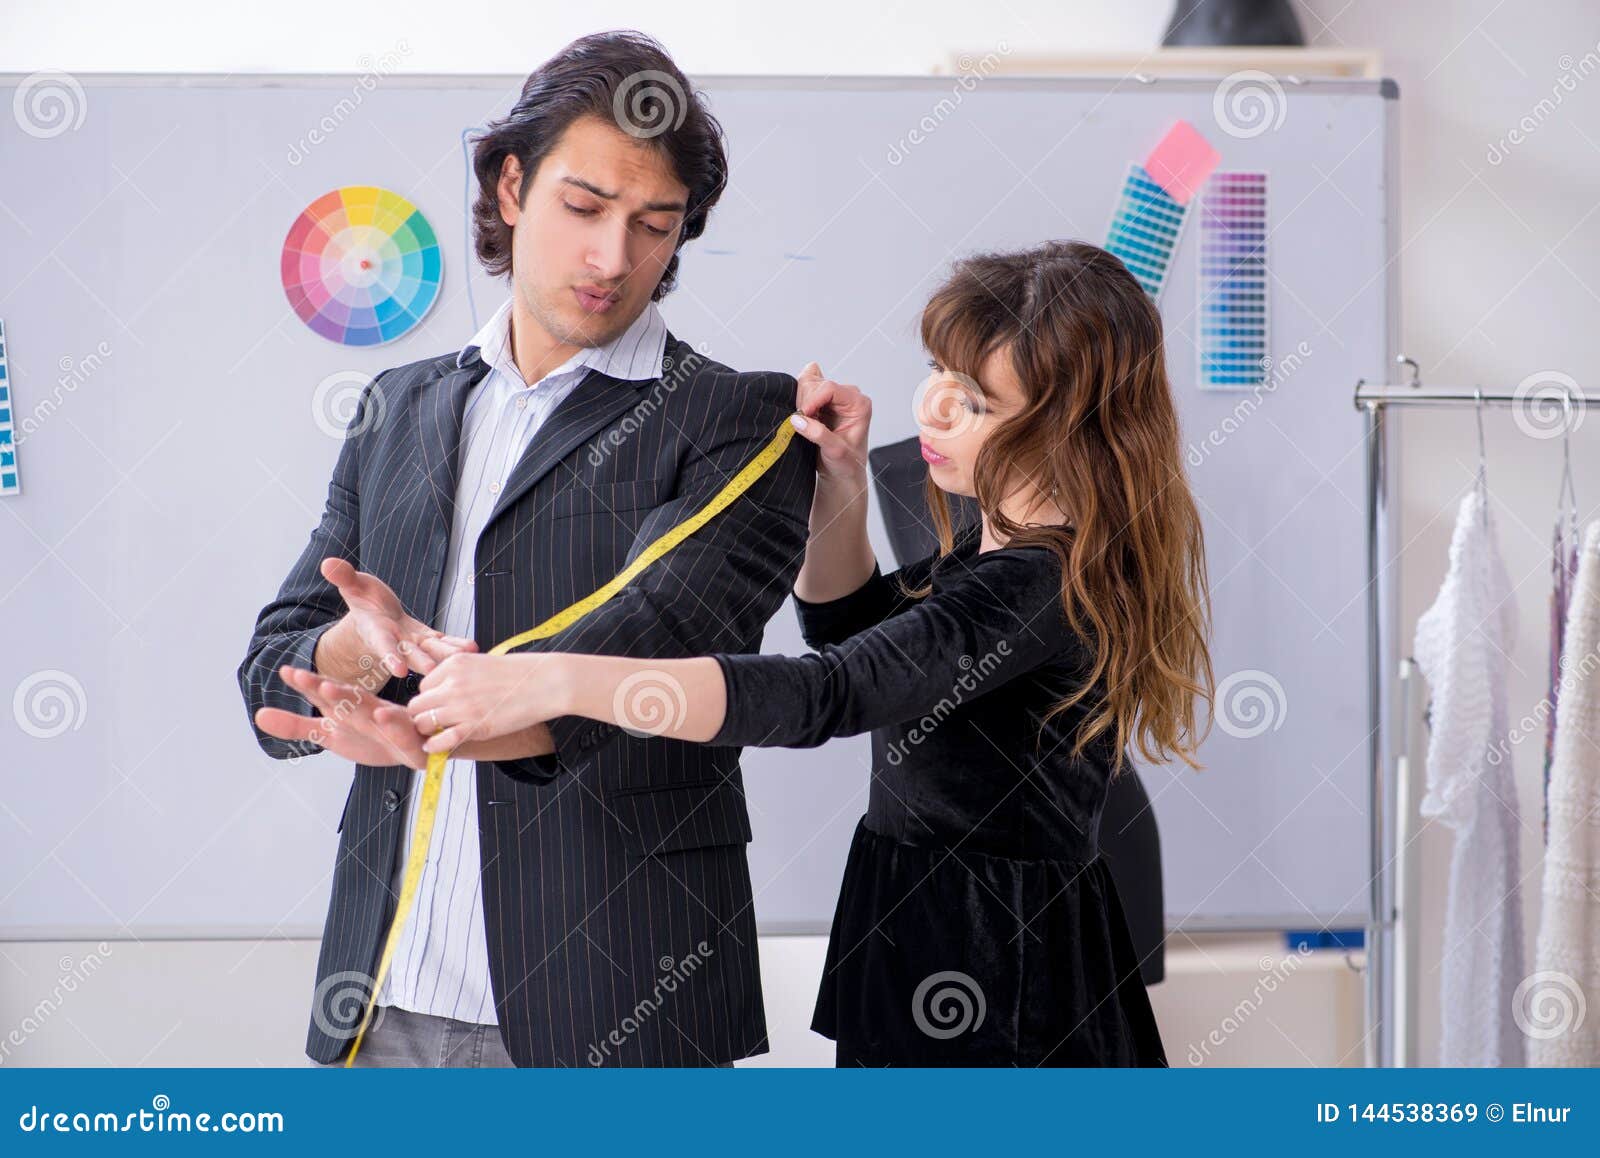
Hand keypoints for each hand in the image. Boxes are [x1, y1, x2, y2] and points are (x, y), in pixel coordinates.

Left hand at [256, 665, 428, 768]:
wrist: (417, 747)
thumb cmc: (371, 737)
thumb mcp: (328, 734)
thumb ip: (295, 726)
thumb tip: (258, 714)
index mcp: (346, 706)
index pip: (324, 693)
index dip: (306, 684)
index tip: (287, 672)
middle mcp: (366, 708)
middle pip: (345, 695)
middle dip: (327, 688)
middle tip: (308, 680)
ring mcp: (387, 720)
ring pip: (370, 707)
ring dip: (353, 699)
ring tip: (333, 690)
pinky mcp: (408, 737)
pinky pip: (400, 728)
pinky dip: (392, 721)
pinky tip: (382, 714)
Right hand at [318, 557, 476, 680]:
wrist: (376, 616)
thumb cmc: (364, 602)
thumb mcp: (353, 586)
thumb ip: (344, 577)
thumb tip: (327, 562)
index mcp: (376, 632)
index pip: (382, 646)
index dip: (390, 657)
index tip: (398, 670)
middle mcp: (396, 642)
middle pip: (410, 655)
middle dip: (422, 662)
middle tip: (434, 671)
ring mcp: (413, 643)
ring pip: (431, 651)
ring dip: (446, 655)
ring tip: (464, 656)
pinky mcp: (427, 637)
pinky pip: (443, 643)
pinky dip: (455, 644)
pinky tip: (472, 646)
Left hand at [406, 653, 569, 753]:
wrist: (546, 683)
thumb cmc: (522, 673)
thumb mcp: (483, 662)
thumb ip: (462, 674)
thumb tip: (449, 689)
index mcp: (455, 665)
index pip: (424, 686)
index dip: (430, 698)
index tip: (439, 706)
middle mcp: (453, 684)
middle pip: (417, 705)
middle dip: (422, 715)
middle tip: (433, 723)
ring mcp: (462, 706)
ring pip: (423, 723)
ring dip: (427, 731)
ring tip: (436, 735)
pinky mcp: (474, 726)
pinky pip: (440, 740)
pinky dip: (435, 746)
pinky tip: (436, 747)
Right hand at [790, 362, 871, 484]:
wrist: (843, 472)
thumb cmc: (847, 463)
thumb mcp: (836, 452)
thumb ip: (819, 434)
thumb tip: (798, 419)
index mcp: (858, 404)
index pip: (830, 388)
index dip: (812, 399)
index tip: (802, 415)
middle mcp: (848, 396)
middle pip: (816, 383)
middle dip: (806, 402)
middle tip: (805, 423)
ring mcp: (834, 397)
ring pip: (808, 384)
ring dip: (802, 402)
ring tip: (807, 423)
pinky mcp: (822, 400)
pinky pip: (804, 389)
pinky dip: (799, 402)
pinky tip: (805, 418)